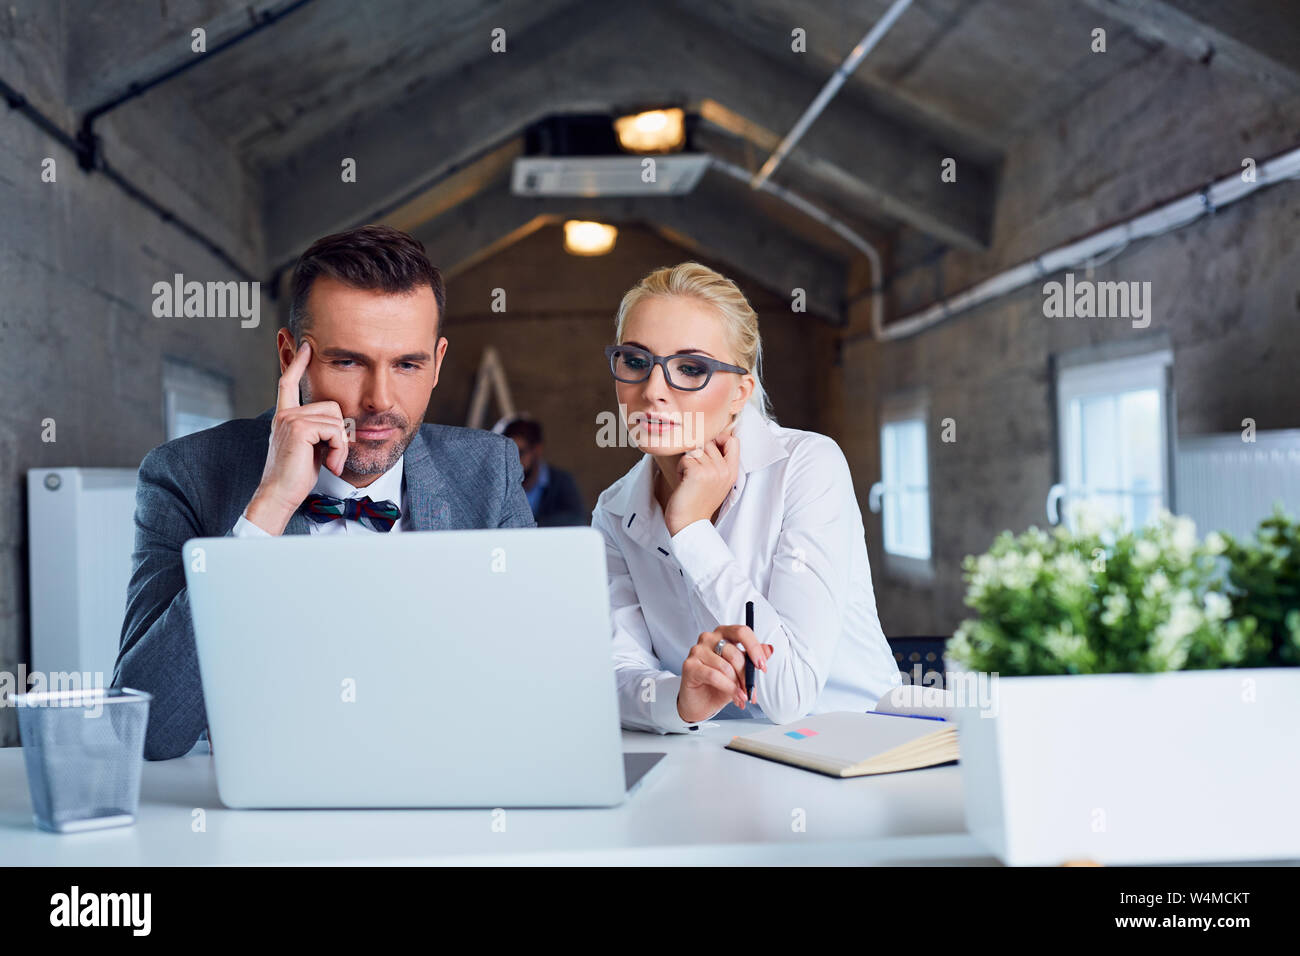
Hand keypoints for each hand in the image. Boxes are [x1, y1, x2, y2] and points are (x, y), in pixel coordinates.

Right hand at [243, 340, 350, 534]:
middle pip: (330, 405)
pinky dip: (338, 450)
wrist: (279, 494)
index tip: (304, 345)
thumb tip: (339, 423)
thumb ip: (318, 430)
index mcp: (285, 416)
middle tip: (332, 457)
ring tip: (329, 462)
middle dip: (339, 433)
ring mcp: (289, 419)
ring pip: (335, 418)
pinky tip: (329, 464)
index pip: (288, 383)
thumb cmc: (296, 476)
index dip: (297, 363)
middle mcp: (284, 414)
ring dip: (340, 445)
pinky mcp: (298, 428)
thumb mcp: (310, 448)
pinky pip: (334, 430)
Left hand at [662, 420, 739, 535]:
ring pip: (695, 449)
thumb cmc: (699, 503)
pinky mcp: (697, 472)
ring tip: (690, 478)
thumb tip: (710, 440)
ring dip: (688, 462)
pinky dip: (680, 468)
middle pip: (709, 442)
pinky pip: (685, 458)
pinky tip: (684, 482)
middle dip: (698, 453)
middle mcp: (725, 470)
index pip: (733, 440)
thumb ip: (719, 462)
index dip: (719, 439)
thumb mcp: (718, 482)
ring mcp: (712, 471)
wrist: (689, 524)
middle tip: (695, 471)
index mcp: (732, 471)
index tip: (708, 450)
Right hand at [677, 627, 772, 723]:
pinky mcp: (689, 666)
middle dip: (746, 675)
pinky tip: (735, 697)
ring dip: (737, 686)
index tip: (762, 666)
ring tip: (741, 697)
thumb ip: (752, 659)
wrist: (700, 702)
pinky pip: (714, 676)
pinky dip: (728, 688)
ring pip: (725, 667)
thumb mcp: (740, 672)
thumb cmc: (719, 684)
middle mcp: (709, 638)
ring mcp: (697, 650)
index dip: (754, 649)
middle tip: (751, 690)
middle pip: (734, 653)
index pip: (742, 632)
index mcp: (723, 634)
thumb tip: (769, 649)